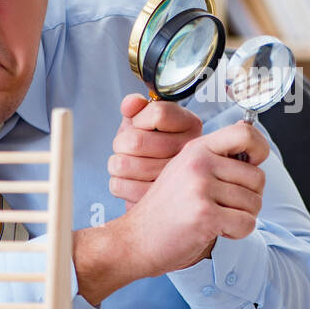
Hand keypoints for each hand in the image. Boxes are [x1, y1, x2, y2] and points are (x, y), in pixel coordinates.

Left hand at [108, 93, 203, 209]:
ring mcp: (176, 181)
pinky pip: (118, 185)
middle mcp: (190, 153)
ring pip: (122, 164)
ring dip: (118, 163)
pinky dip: (119, 183)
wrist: (162, 186)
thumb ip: (138, 107)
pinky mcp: (158, 204)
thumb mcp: (146, 121)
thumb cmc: (153, 147)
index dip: (139, 119)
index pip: (158, 113)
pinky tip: (133, 182)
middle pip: (134, 141)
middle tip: (130, 148)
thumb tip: (131, 104)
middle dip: (121, 143)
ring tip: (131, 164)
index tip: (141, 125)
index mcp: (191, 125)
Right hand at [115, 120, 269, 275]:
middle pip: (258, 177)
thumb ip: (216, 153)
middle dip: (250, 198)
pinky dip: (237, 232)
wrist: (136, 239)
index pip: (246, 134)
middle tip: (225, 206)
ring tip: (216, 218)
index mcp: (197, 149)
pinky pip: (246, 223)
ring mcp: (201, 188)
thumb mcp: (185, 169)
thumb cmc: (165, 209)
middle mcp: (199, 164)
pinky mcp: (205, 215)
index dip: (260, 149)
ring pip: (255, 203)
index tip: (255, 163)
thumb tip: (247, 129)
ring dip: (242, 217)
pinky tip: (216, 230)